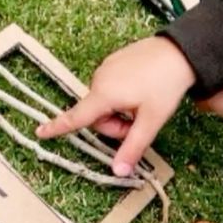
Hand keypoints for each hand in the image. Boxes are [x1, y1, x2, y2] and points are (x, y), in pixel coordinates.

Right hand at [36, 35, 194, 174]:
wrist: (182, 51)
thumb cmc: (166, 84)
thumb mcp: (151, 120)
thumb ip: (132, 147)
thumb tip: (118, 172)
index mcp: (104, 94)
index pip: (76, 117)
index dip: (57, 127)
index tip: (40, 132)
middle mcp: (100, 79)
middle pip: (96, 115)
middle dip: (114, 125)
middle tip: (138, 123)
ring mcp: (106, 68)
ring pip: (104, 102)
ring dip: (119, 111)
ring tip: (143, 103)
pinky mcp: (114, 61)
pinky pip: (110, 87)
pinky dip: (122, 95)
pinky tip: (142, 89)